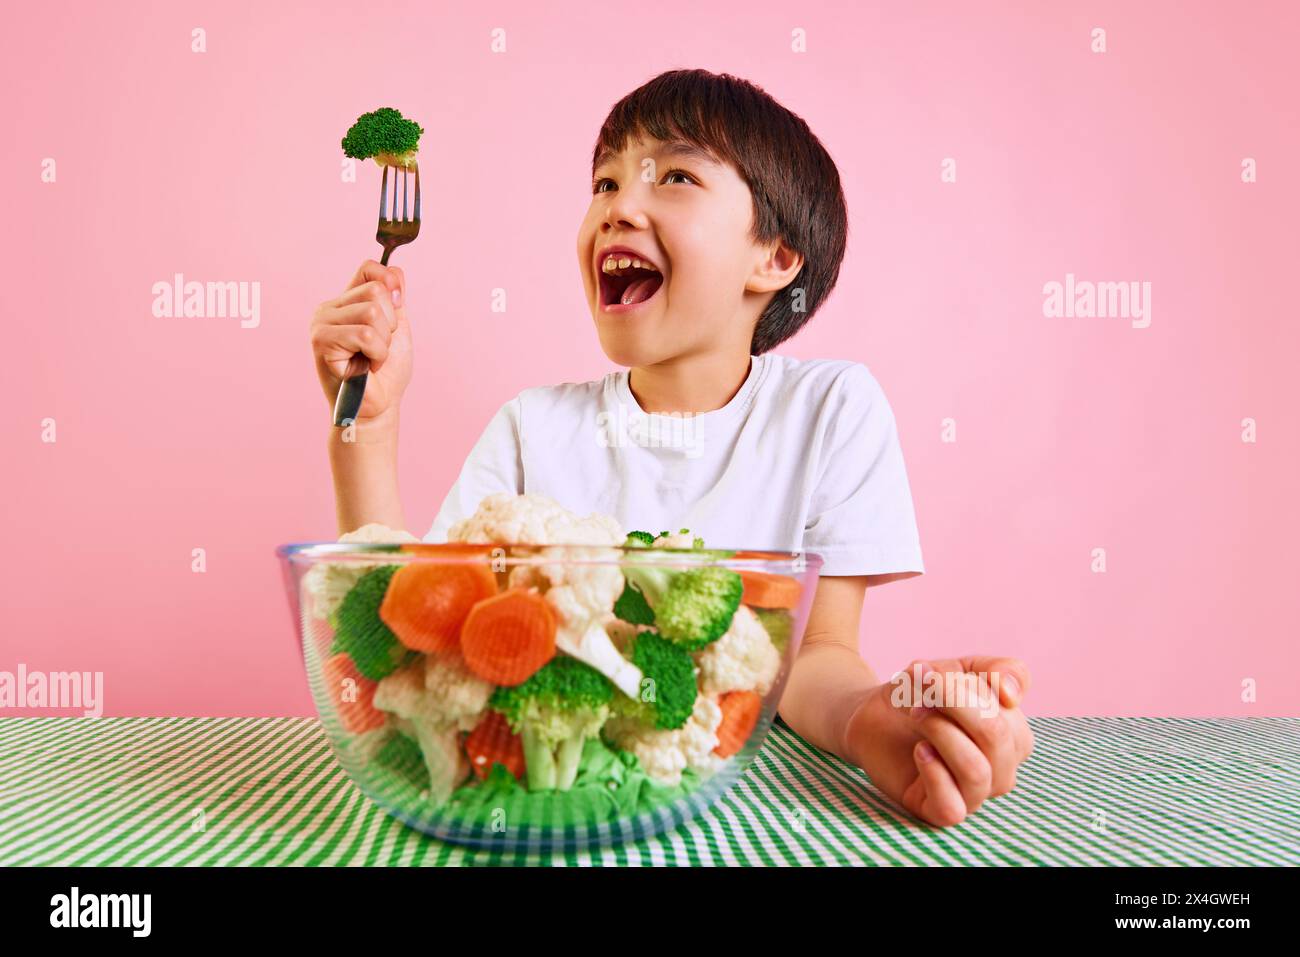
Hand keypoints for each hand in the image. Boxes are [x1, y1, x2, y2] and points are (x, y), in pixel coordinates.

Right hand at [310, 260, 412, 423]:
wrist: (378, 406)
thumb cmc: (386, 371)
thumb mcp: (398, 327)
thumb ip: (394, 297)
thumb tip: (393, 270)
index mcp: (346, 301)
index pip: (370, 269)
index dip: (391, 285)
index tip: (397, 308)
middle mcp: (329, 308)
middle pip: (375, 290)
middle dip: (390, 323)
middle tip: (379, 347)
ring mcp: (321, 323)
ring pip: (371, 312)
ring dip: (384, 341)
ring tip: (372, 357)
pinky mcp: (321, 341)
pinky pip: (365, 334)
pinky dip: (377, 353)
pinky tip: (366, 366)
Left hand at [844, 656, 1033, 826]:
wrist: (875, 715)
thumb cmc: (921, 695)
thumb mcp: (957, 670)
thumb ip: (996, 669)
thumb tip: (1011, 693)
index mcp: (1014, 737)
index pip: (1007, 710)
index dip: (966, 686)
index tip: (931, 674)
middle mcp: (1002, 770)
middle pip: (995, 737)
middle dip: (953, 704)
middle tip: (920, 691)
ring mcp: (974, 794)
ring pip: (976, 770)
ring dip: (941, 732)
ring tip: (916, 714)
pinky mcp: (942, 811)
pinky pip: (952, 808)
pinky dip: (934, 773)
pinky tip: (919, 750)